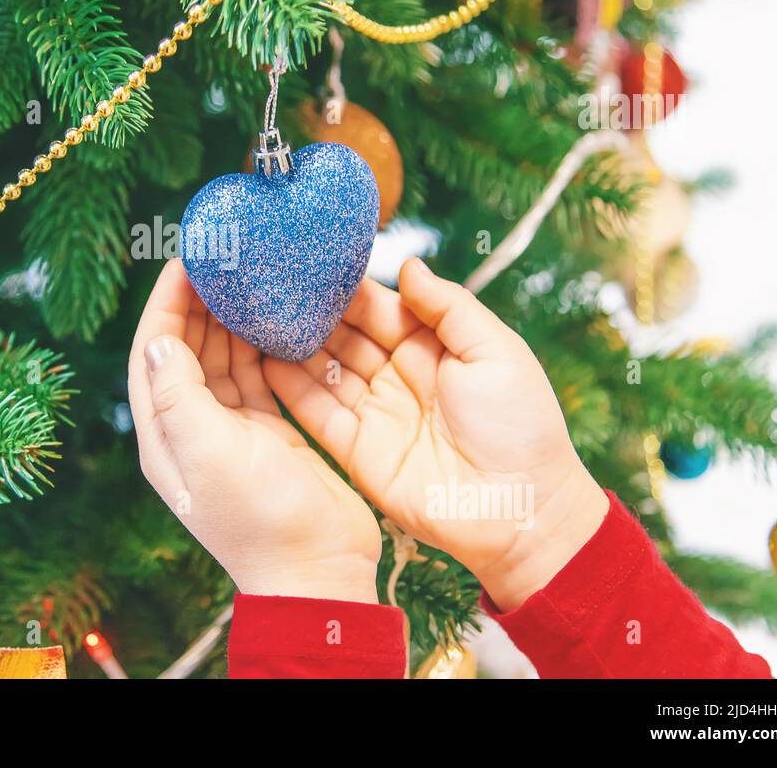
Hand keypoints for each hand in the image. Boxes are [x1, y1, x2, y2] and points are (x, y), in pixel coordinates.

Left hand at [128, 259, 381, 603]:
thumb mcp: (210, 451)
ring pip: (222, 358)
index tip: (185, 260)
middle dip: (199, 302)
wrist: (318, 570)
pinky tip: (276, 316)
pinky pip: (257, 376)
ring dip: (231, 319)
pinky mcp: (268, 434)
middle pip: (186, 349)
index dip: (165, 304)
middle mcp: (191, 428)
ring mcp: (230, 431)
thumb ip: (178, 393)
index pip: (153, 353)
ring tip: (250, 275)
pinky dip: (262, 345)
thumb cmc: (261, 517)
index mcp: (164, 434)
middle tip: (223, 258)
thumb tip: (158, 340)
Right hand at [263, 258, 607, 611]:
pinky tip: (260, 361)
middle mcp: (397, 376)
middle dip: (310, 313)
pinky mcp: (357, 451)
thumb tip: (408, 264)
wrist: (520, 512)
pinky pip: (316, 414)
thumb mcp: (496, 352)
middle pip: (344, 336)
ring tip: (255, 316)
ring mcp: (375, 413)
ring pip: (323, 370)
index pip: (380, 307)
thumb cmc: (521, 428)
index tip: (310, 264)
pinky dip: (289, 390)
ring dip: (293, 346)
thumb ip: (449, 307)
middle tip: (270, 285)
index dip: (347, 288)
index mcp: (432, 348)